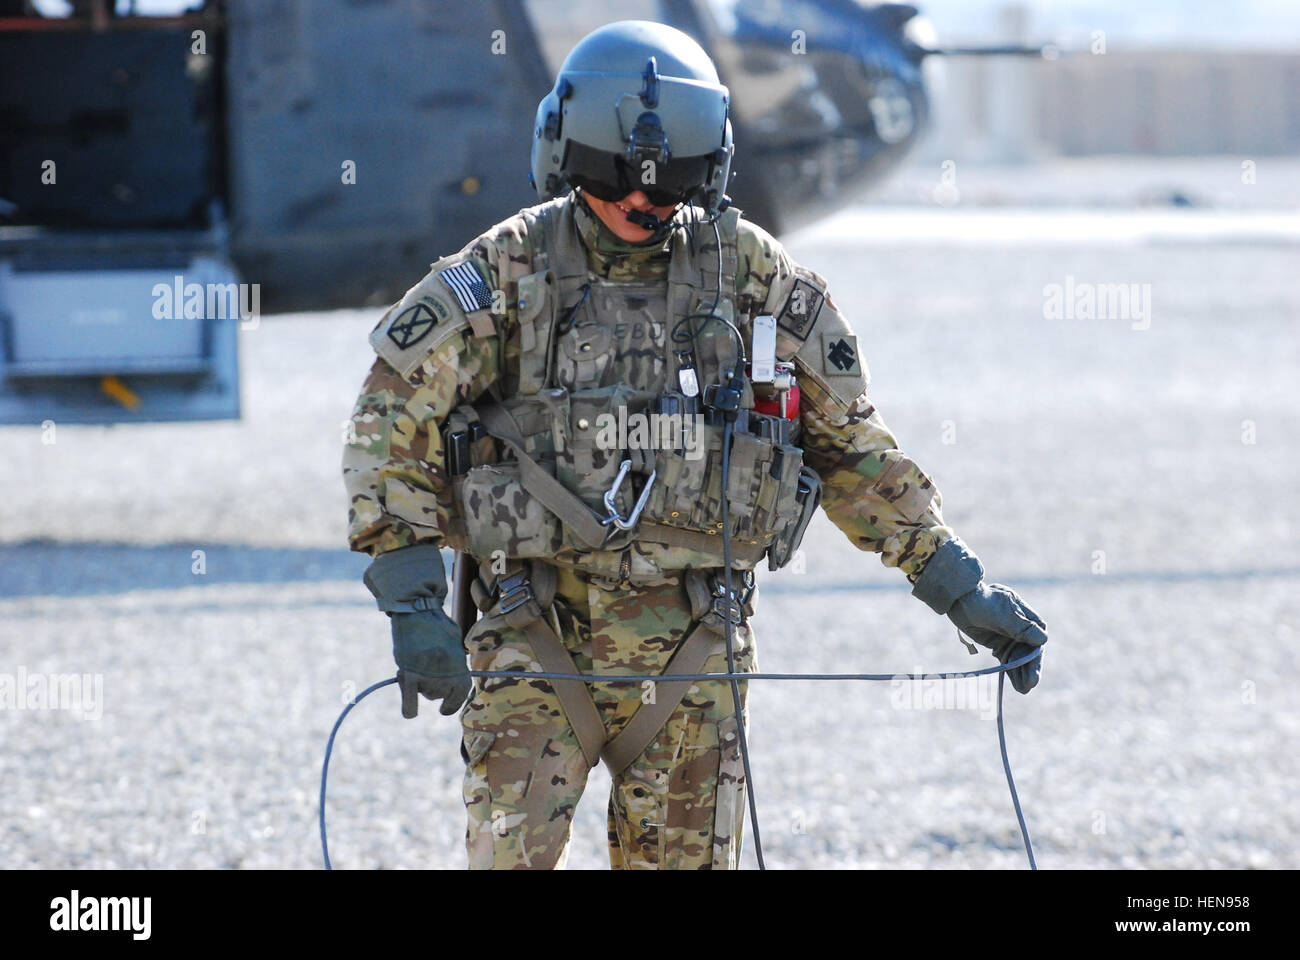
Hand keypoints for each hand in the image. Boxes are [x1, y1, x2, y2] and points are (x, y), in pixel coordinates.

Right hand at [363, 543, 470, 718]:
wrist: (418, 611)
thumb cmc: (437, 625)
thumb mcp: (454, 644)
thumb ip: (454, 664)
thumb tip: (453, 681)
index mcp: (460, 667)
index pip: (460, 695)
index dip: (452, 702)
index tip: (444, 708)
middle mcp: (447, 676)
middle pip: (438, 694)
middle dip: (431, 684)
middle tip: (425, 665)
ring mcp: (429, 677)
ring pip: (424, 693)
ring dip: (419, 684)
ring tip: (416, 662)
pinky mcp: (409, 675)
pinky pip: (410, 702)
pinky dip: (409, 708)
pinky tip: (410, 711)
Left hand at [911, 538, 1047, 693]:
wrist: (960, 600)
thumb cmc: (982, 602)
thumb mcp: (1002, 614)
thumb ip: (1020, 627)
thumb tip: (1043, 639)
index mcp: (1028, 617)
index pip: (1038, 638)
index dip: (1037, 654)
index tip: (1033, 666)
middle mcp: (1022, 628)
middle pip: (1029, 651)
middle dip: (1030, 668)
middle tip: (1031, 684)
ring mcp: (1011, 637)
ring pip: (1020, 658)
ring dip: (1022, 673)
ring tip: (1024, 689)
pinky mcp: (999, 644)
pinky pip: (1008, 660)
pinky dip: (1012, 671)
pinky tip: (1017, 685)